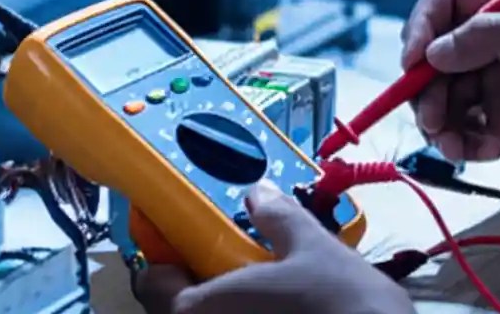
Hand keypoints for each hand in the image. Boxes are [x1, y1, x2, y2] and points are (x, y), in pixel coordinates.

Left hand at [135, 180, 413, 313]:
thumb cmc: (345, 307)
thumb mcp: (312, 247)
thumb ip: (278, 218)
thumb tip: (261, 196)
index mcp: (198, 310)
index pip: (154, 283)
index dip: (168, 258)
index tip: (188, 240)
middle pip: (183, 306)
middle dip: (204, 280)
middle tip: (235, 257)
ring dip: (232, 303)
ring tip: (266, 284)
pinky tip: (283, 307)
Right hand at [403, 0, 499, 193]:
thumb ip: (491, 35)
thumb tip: (433, 53)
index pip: (444, 0)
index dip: (421, 27)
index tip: (413, 62)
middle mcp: (497, 37)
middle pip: (431, 53)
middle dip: (424, 87)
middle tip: (431, 117)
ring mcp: (495, 80)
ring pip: (437, 94)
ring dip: (437, 121)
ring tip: (454, 145)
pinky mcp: (496, 120)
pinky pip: (455, 127)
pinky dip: (458, 142)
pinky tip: (484, 151)